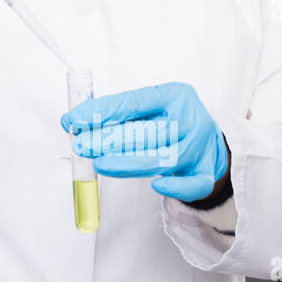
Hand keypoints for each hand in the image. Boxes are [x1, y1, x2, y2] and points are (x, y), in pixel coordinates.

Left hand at [60, 82, 229, 202]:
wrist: (211, 141)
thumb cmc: (171, 121)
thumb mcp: (148, 108)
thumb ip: (113, 114)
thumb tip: (71, 122)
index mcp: (174, 95)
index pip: (134, 102)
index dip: (102, 111)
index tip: (75, 119)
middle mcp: (190, 119)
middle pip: (147, 132)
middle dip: (109, 139)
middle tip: (81, 145)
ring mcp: (200, 147)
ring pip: (163, 158)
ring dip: (128, 163)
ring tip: (99, 164)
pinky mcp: (206, 172)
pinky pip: (194, 184)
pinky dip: (176, 187)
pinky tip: (155, 185)